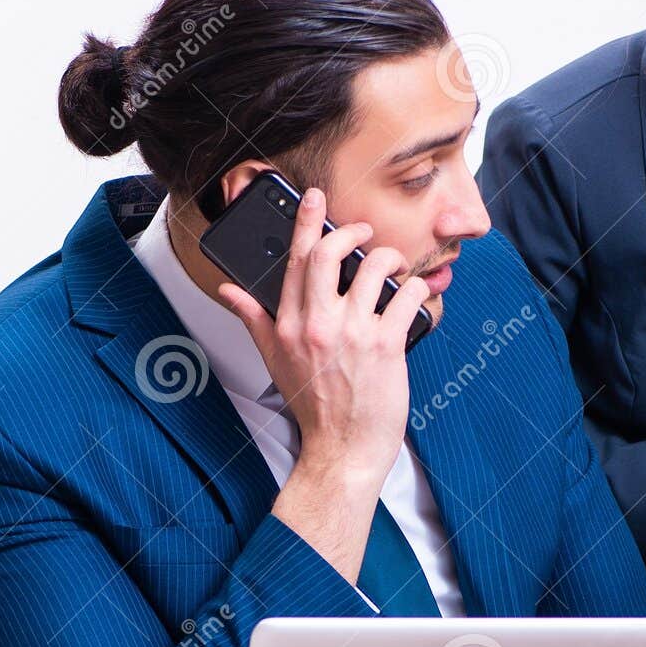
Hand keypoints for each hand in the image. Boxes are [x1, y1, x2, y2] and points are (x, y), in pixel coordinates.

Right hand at [213, 186, 430, 482]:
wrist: (343, 448)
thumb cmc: (314, 406)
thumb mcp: (274, 360)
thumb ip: (254, 319)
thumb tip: (228, 290)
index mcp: (289, 325)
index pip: (294, 260)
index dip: (305, 222)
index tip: (314, 198)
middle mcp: (318, 325)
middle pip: (329, 254)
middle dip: (349, 231)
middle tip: (363, 232)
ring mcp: (353, 334)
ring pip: (374, 269)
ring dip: (389, 258)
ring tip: (394, 266)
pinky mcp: (386, 346)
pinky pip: (407, 298)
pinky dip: (416, 289)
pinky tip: (417, 294)